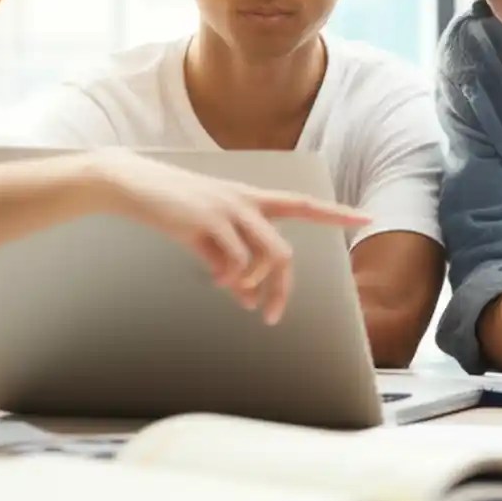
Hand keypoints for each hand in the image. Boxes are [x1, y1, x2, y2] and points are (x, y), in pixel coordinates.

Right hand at [100, 151, 370, 324]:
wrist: (134, 184)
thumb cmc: (174, 208)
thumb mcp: (208, 236)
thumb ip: (233, 263)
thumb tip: (247, 298)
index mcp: (251, 199)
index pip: (303, 204)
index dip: (337, 213)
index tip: (367, 217)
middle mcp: (246, 201)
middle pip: (283, 252)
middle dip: (282, 289)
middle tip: (271, 316)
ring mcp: (228, 210)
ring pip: (265, 257)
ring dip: (255, 286)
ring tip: (239, 298)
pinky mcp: (207, 221)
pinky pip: (233, 262)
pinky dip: (229, 279)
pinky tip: (216, 279)